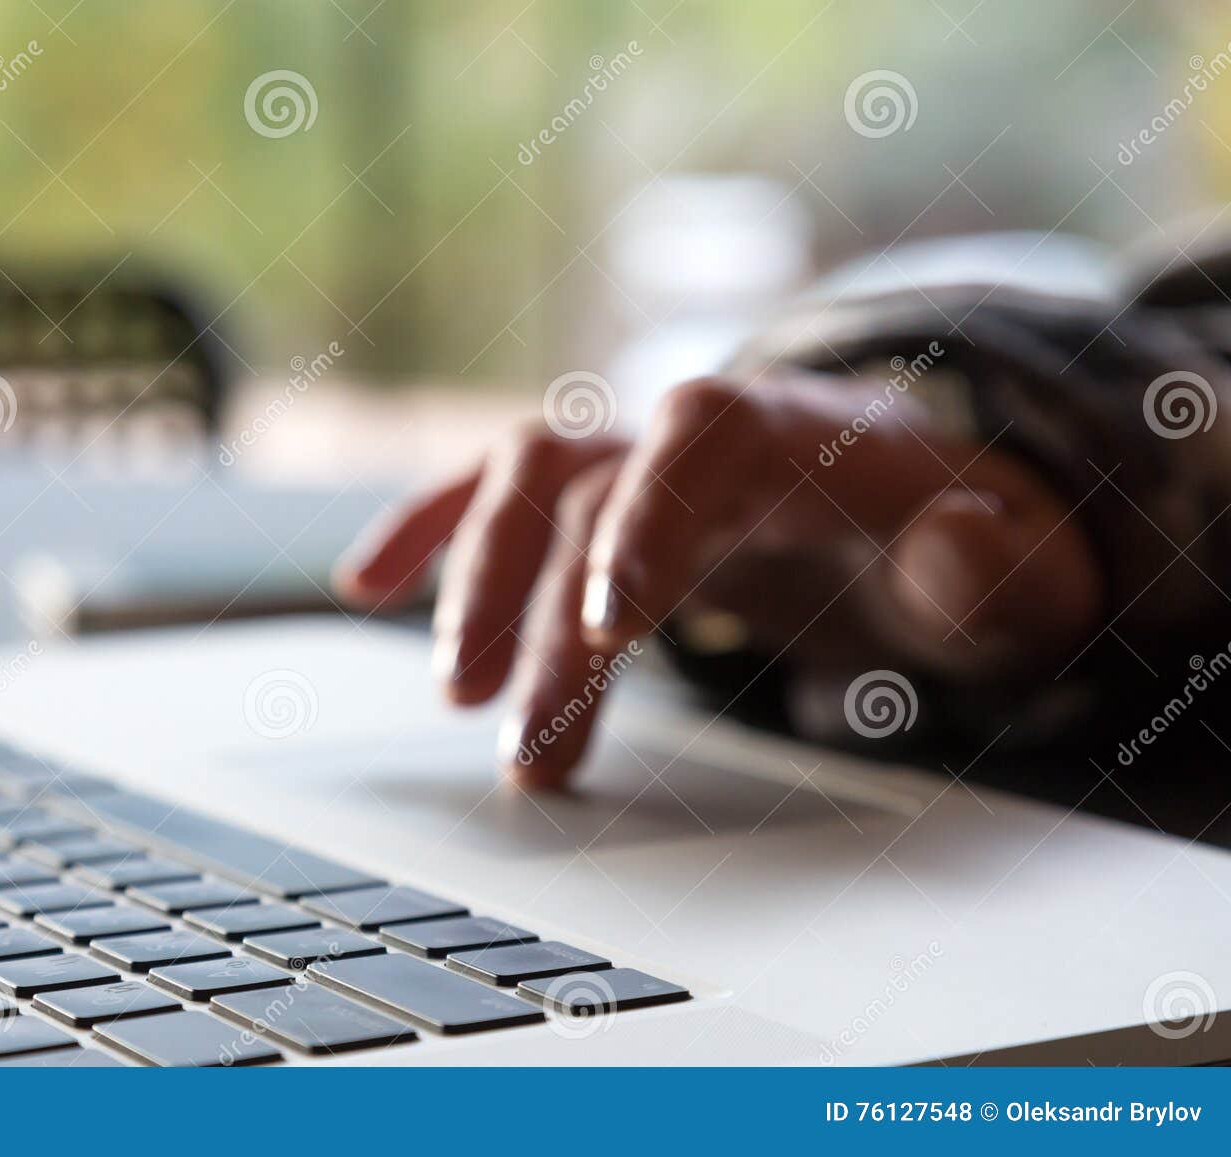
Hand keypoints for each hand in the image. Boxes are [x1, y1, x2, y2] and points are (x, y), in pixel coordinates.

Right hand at [334, 372, 1101, 787]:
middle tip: (522, 743)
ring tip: (456, 697)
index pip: (703, 437)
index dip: (645, 518)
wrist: (914, 498)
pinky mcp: (596, 494)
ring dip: (476, 582)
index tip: (602, 628)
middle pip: (590, 486)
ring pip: (524, 480)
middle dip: (541, 611)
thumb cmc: (958, 542)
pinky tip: (365, 586)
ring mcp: (636, 455)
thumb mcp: (1017, 569)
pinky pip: (492, 489)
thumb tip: (955, 545)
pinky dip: (426, 528)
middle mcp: (697, 429)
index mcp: (800, 431)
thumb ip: (995, 567)